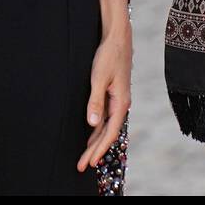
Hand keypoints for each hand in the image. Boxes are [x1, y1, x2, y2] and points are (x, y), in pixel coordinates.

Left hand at [78, 19, 131, 171]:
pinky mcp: (113, 94)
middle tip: (82, 166)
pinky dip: (98, 128)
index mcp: (121, 102)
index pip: (110, 132)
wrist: (118, 38)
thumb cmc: (109, 56)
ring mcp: (117, 100)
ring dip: (96, 141)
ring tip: (85, 156)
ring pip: (107, 126)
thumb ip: (95, 101)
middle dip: (95, 150)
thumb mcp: (98, 78)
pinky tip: (91, 134)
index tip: (89, 162)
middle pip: (108, 133)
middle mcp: (121, 104)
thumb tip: (92, 123)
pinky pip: (106, 117)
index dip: (99, 149)